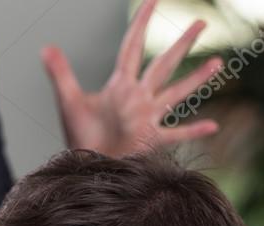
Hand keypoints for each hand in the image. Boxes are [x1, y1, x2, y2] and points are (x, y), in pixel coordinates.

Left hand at [42, 0, 221, 156]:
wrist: (85, 165)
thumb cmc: (78, 136)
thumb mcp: (68, 101)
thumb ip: (59, 74)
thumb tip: (45, 47)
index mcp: (120, 85)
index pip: (133, 47)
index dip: (141, 23)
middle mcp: (138, 97)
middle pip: (164, 64)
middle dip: (182, 44)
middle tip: (202, 21)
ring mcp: (147, 117)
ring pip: (177, 93)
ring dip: (197, 79)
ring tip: (218, 63)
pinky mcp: (150, 140)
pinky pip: (176, 134)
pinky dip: (194, 131)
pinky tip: (213, 126)